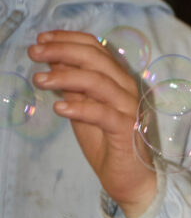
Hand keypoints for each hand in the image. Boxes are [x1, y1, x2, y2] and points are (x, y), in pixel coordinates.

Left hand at [30, 30, 157, 217]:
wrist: (129, 179)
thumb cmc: (106, 143)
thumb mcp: (82, 108)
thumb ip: (72, 86)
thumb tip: (53, 61)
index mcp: (117, 78)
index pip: (95, 48)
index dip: (67, 39)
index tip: (41, 38)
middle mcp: (126, 88)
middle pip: (95, 58)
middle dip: (61, 51)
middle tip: (34, 53)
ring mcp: (128, 108)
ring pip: (98, 82)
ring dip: (65, 76)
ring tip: (39, 80)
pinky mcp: (127, 129)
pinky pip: (102, 113)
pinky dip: (79, 107)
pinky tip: (59, 107)